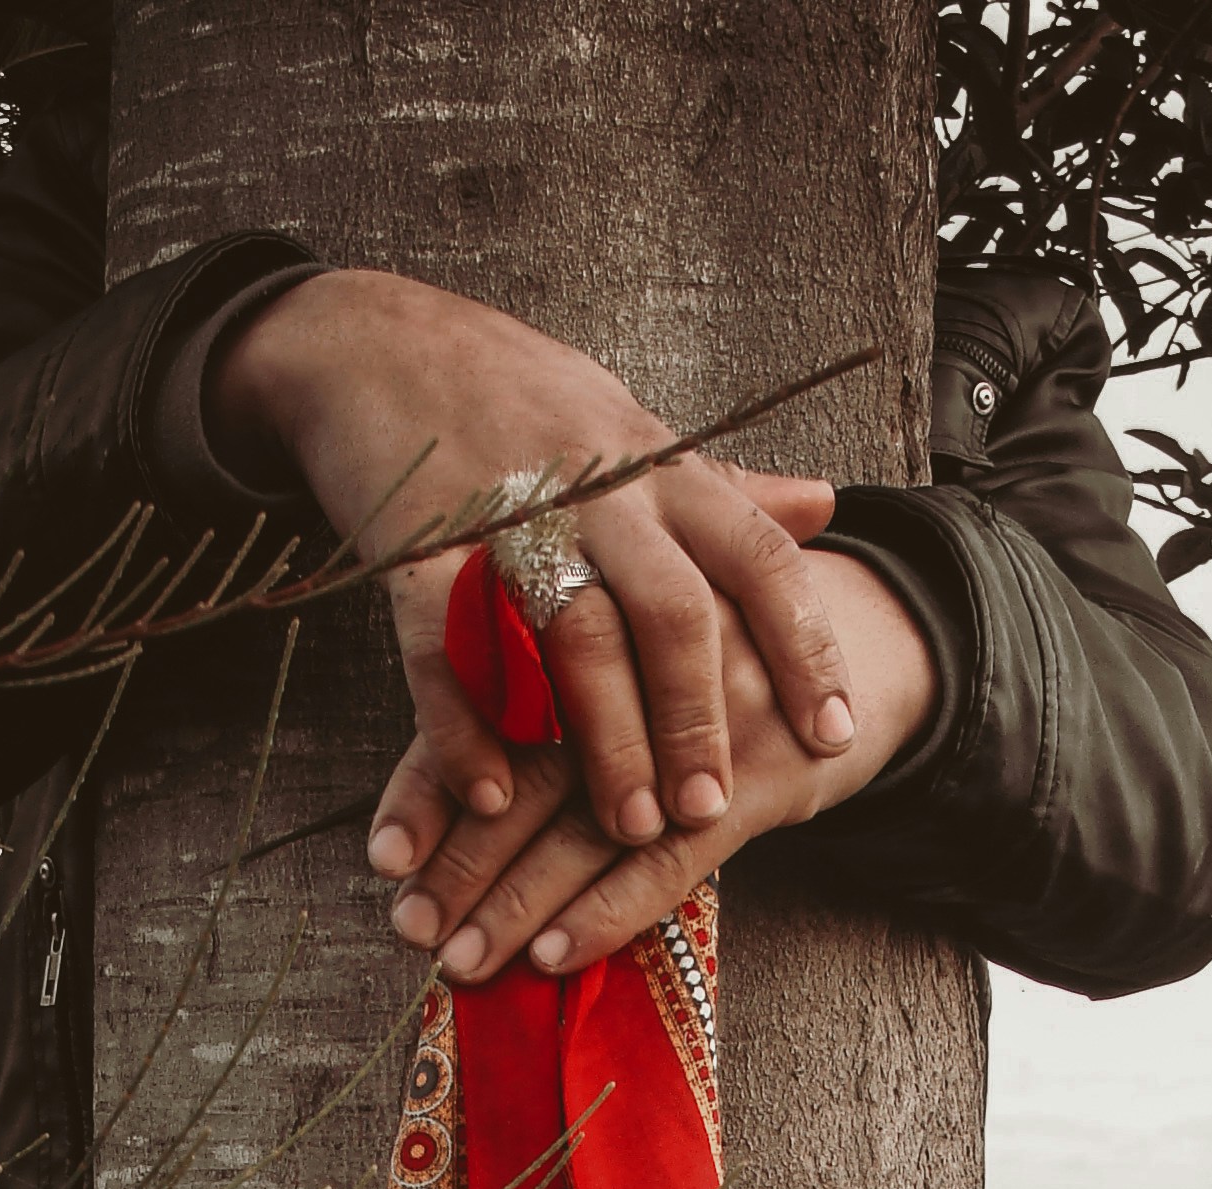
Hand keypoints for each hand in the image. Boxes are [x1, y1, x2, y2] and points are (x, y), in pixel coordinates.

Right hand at [209, 268, 856, 847]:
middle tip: (710, 811)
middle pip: (670, 611)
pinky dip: (470, 724)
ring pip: (573, 634)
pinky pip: (449, 646)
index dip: (804, 648)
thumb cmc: (520, 401)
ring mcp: (508, 515)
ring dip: (606, 739)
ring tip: (630, 825)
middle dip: (696, 720)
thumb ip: (723, 488)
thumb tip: (826, 507)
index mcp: (658, 469)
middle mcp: (597, 492)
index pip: (757, 559)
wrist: (376, 340)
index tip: (835, 735)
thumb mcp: (633, 431)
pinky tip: (494, 793)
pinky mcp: (418, 545)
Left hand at [369, 548, 936, 984]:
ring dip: (517, 902)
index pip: (490, 715)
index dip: (431, 789)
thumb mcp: (641, 657)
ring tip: (462, 962)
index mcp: (593, 624)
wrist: (871, 643)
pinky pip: (668, 858)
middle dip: (462, 861)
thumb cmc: (728, 657)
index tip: (384, 862)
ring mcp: (699, 723)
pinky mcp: (758, 778)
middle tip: (411, 929)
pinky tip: (555, 952)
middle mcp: (639, 665)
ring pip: (587, 824)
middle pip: (527, 773)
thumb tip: (456, 799)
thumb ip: (549, 706)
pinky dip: (607, 907)